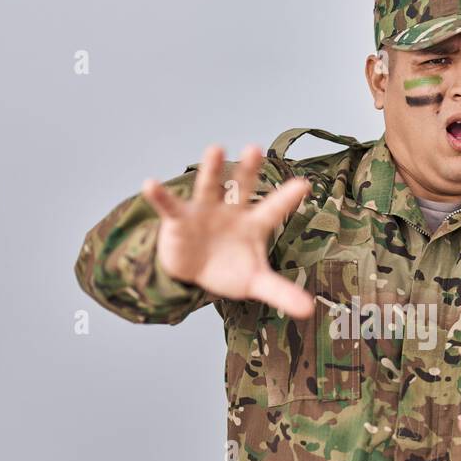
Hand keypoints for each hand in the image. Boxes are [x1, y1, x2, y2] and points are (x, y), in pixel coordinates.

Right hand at [142, 144, 314, 317]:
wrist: (193, 272)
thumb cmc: (228, 269)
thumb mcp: (255, 282)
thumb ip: (280, 292)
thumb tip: (309, 311)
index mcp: (253, 224)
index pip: (273, 209)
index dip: (287, 198)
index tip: (304, 183)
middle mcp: (230, 211)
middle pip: (241, 187)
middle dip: (248, 170)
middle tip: (255, 149)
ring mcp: (204, 212)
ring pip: (209, 187)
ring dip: (211, 169)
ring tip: (215, 149)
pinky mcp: (180, 220)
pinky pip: (170, 206)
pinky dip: (160, 196)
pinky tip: (151, 184)